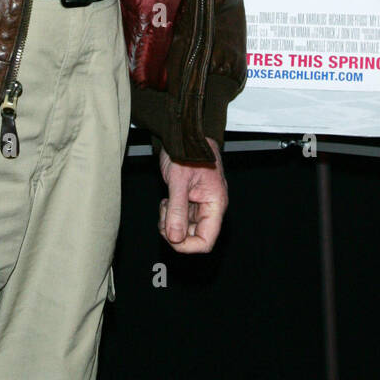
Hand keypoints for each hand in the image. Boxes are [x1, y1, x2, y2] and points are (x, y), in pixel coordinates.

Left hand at [158, 137, 227, 253]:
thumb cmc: (187, 150)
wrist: (184, 133)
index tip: (171, 236)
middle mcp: (210, 207)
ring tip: (165, 205)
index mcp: (215, 204)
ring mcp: (200, 204)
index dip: (187, 246)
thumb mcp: (179, 181)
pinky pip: (181, 218)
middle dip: (175, 232)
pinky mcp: (191, 200)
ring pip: (186, 229)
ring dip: (171, 223)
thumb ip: (177, 210)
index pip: (206, 241)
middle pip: (195, 237)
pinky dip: (171, 215)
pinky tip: (167, 201)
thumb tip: (174, 238)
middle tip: (164, 215)